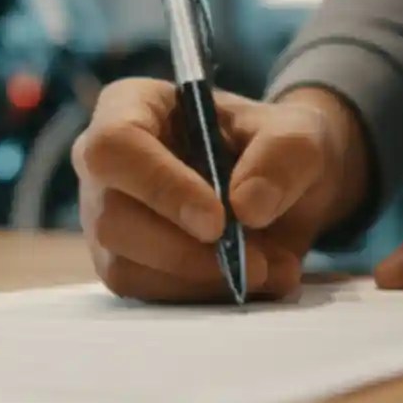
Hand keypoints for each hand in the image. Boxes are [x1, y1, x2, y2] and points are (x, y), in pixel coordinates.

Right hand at [71, 78, 369, 301]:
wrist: (279, 188)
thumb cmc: (273, 145)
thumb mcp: (298, 134)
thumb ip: (283, 156)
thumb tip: (247, 208)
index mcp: (129, 107)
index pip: (115, 147)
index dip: (160, 187)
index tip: (217, 222)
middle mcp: (104, 165)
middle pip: (113, 217)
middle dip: (185, 250)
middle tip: (254, 261)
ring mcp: (105, 218)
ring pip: (125, 266)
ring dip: (201, 279)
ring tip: (269, 268)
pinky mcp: (122, 264)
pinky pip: (146, 294)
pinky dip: (203, 295)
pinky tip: (249, 279)